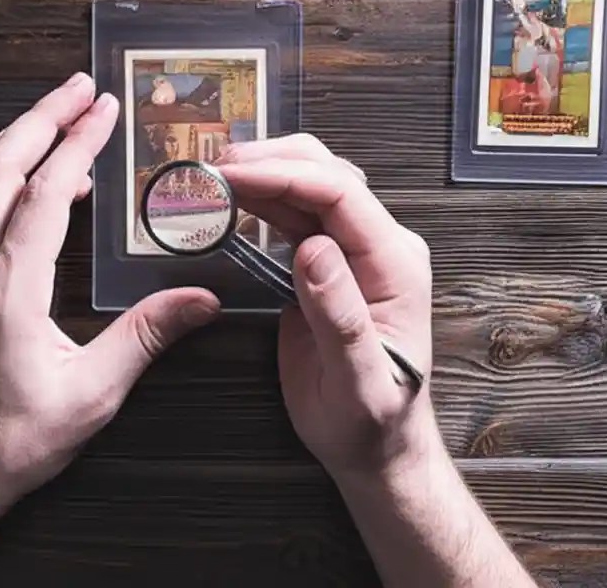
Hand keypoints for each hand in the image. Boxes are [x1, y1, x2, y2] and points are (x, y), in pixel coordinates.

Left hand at [0, 73, 220, 515]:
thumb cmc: (6, 443)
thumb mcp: (90, 395)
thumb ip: (145, 338)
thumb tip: (197, 300)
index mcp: (9, 289)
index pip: (47, 192)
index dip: (78, 143)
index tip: (104, 110)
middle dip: (40, 116)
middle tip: (77, 87)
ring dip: (17, 141)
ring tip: (61, 120)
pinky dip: (7, 179)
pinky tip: (41, 191)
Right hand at [215, 135, 438, 480]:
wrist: (375, 446)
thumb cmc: (372, 421)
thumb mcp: (357, 381)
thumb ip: (339, 315)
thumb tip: (312, 250)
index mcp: (395, 264)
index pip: (340, 193)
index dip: (283, 174)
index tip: (230, 175)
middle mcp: (379, 246)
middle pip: (326, 174)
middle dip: (269, 160)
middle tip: (212, 167)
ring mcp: (353, 252)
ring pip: (309, 186)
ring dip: (261, 174)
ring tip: (211, 175)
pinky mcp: (326, 264)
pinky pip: (294, 215)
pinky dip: (260, 199)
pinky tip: (229, 198)